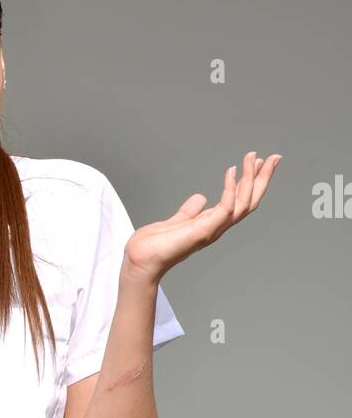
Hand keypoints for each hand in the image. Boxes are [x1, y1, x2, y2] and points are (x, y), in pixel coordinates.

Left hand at [123, 152, 282, 284]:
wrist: (142, 260)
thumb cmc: (155, 245)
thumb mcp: (177, 221)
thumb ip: (190, 211)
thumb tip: (200, 198)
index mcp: (213, 224)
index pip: (241, 201)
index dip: (252, 182)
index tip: (259, 163)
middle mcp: (217, 227)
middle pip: (249, 201)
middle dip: (262, 179)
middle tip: (275, 157)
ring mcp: (212, 230)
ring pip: (243, 203)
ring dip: (251, 179)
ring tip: (253, 158)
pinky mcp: (204, 231)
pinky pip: (226, 208)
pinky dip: (231, 189)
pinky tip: (231, 171)